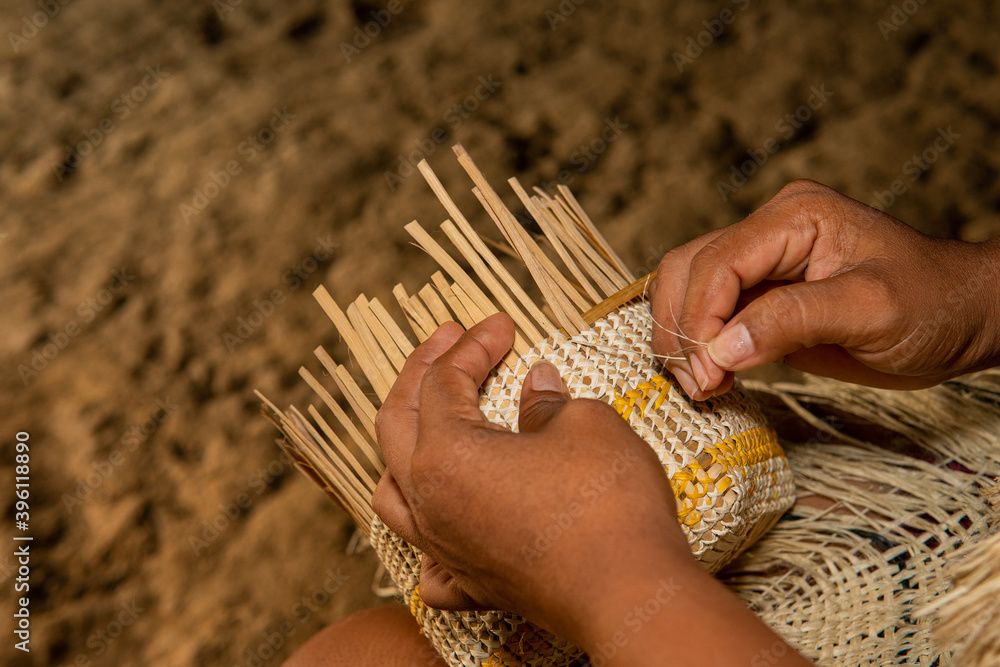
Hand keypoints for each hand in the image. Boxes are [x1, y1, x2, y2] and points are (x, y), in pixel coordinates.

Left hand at [372, 314, 808, 665]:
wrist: (631, 594)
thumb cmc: (607, 504)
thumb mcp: (585, 425)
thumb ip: (548, 402)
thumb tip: (536, 386)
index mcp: (446, 454)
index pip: (445, 381)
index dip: (474, 345)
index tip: (502, 323)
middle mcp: (430, 503)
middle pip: (397, 423)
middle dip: (421, 373)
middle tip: (449, 339)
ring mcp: (444, 549)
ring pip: (395, 491)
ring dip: (407, 444)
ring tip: (430, 418)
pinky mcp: (471, 584)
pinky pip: (427, 558)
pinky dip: (425, 530)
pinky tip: (442, 517)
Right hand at [650, 180, 999, 399]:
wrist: (960, 319)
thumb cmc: (932, 304)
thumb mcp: (870, 309)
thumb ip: (793, 321)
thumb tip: (722, 349)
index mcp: (793, 217)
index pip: (718, 262)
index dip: (702, 319)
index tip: (710, 373)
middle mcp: (767, 232)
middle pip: (687, 270)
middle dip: (683, 329)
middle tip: (702, 384)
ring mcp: (760, 264)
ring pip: (684, 289)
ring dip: (681, 339)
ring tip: (705, 385)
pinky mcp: (759, 297)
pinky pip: (706, 314)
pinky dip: (697, 346)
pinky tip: (713, 377)